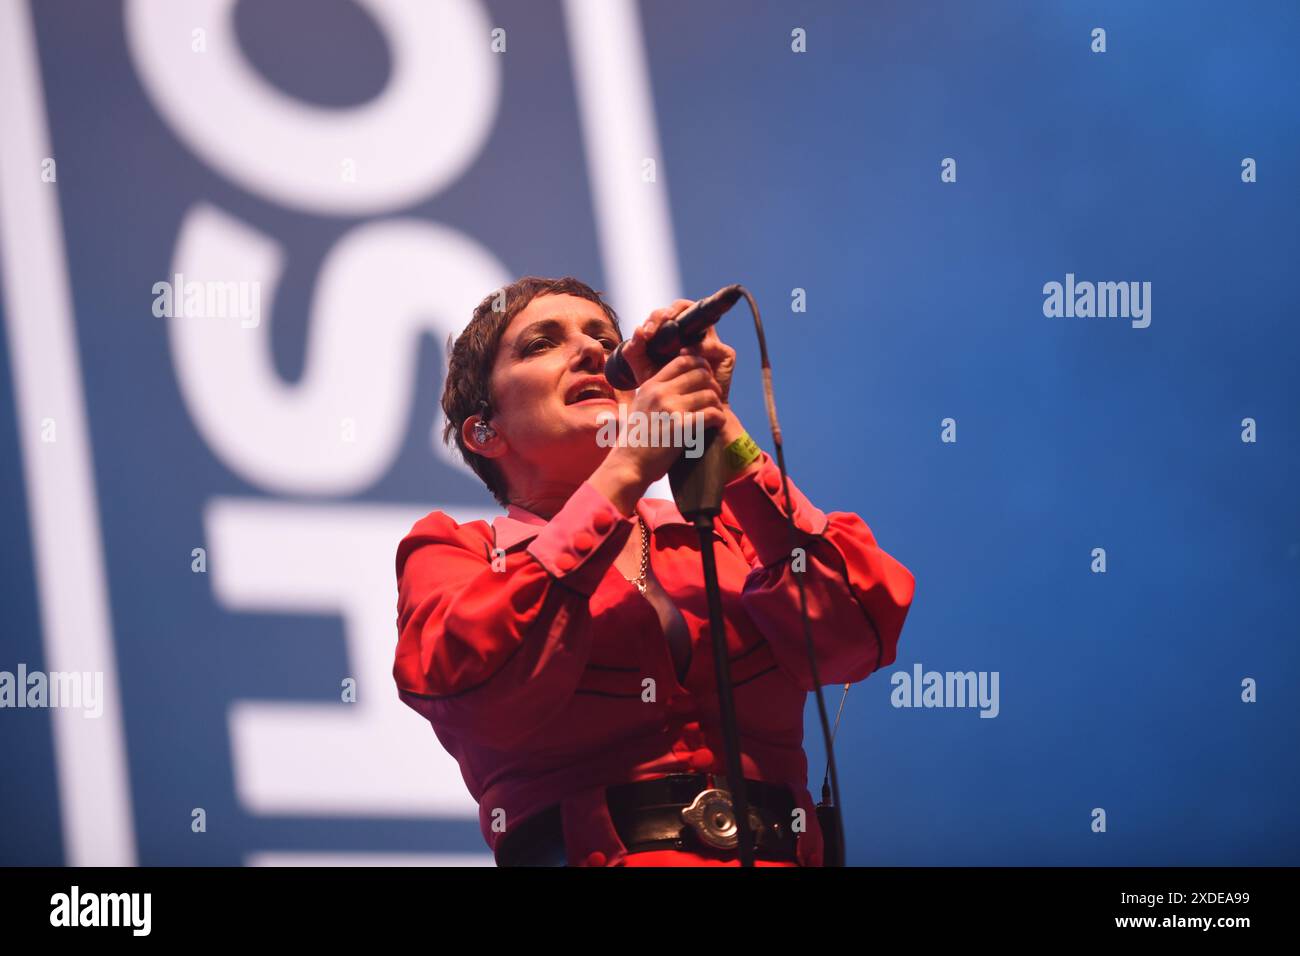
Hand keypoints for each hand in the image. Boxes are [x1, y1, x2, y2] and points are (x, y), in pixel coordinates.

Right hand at [603, 352, 726, 484]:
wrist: (630, 464)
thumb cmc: (635, 439)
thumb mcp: (639, 405)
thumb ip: (656, 391)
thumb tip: (676, 381)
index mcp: (651, 385)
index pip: (683, 361)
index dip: (700, 365)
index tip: (706, 376)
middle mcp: (661, 392)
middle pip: (700, 374)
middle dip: (712, 384)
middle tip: (714, 397)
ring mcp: (671, 408)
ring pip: (709, 394)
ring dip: (717, 403)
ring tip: (715, 413)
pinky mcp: (682, 427)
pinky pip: (712, 414)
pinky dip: (719, 418)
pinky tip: (717, 423)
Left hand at [619, 299, 736, 402]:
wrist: (685, 414)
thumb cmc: (664, 390)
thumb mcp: (643, 370)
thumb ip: (634, 352)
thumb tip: (637, 330)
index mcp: (675, 332)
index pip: (667, 314)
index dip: (656, 318)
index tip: (645, 332)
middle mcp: (695, 333)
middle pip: (685, 308)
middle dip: (670, 313)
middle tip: (658, 324)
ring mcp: (712, 341)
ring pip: (702, 320)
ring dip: (684, 323)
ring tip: (668, 331)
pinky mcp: (725, 354)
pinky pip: (713, 344)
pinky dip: (699, 347)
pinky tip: (685, 353)